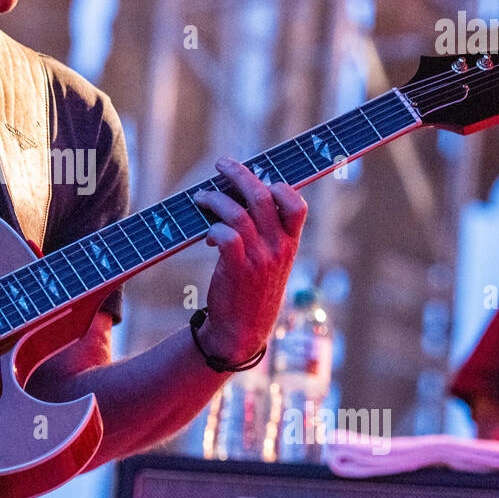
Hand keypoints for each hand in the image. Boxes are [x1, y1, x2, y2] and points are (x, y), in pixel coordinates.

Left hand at [192, 157, 306, 362]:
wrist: (241, 332)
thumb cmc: (252, 293)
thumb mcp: (270, 265)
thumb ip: (264, 237)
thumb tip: (238, 203)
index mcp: (290, 245)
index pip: (297, 204)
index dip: (278, 185)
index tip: (259, 179)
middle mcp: (278, 248)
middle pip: (262, 196)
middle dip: (239, 174)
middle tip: (221, 165)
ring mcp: (259, 258)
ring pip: (238, 212)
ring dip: (216, 198)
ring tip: (201, 196)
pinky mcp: (237, 269)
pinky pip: (225, 235)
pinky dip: (213, 226)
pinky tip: (206, 231)